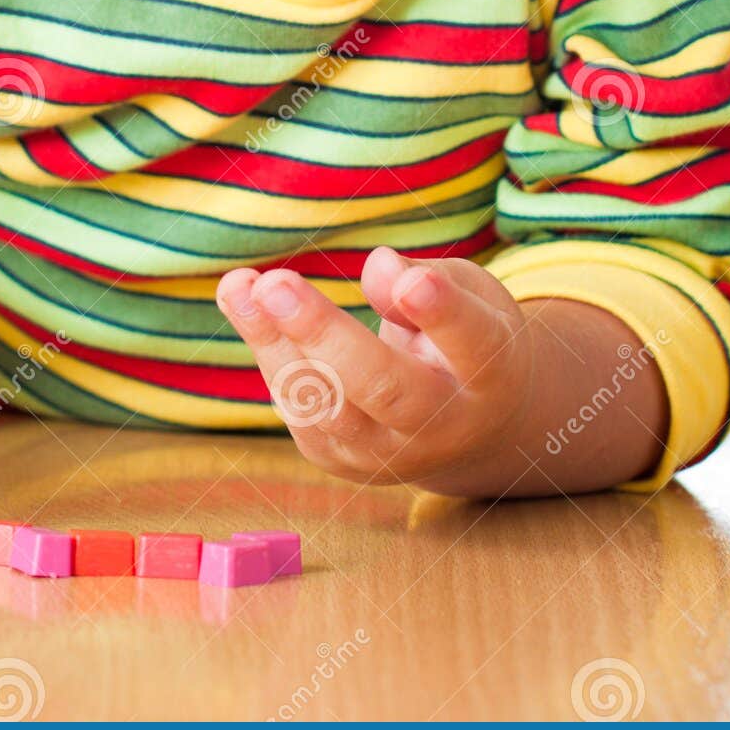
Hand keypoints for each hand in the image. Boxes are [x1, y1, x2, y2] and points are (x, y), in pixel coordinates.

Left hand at [216, 245, 536, 491]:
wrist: (468, 428)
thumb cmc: (466, 337)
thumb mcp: (468, 295)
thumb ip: (426, 280)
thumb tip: (376, 268)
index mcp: (491, 373)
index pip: (471, 343)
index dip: (442, 314)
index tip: (412, 284)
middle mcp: (441, 425)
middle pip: (383, 387)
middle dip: (324, 335)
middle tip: (276, 285)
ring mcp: (389, 455)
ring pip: (325, 405)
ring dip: (272, 344)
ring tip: (238, 287)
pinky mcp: (342, 461)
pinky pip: (299, 410)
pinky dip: (268, 355)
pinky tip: (245, 305)